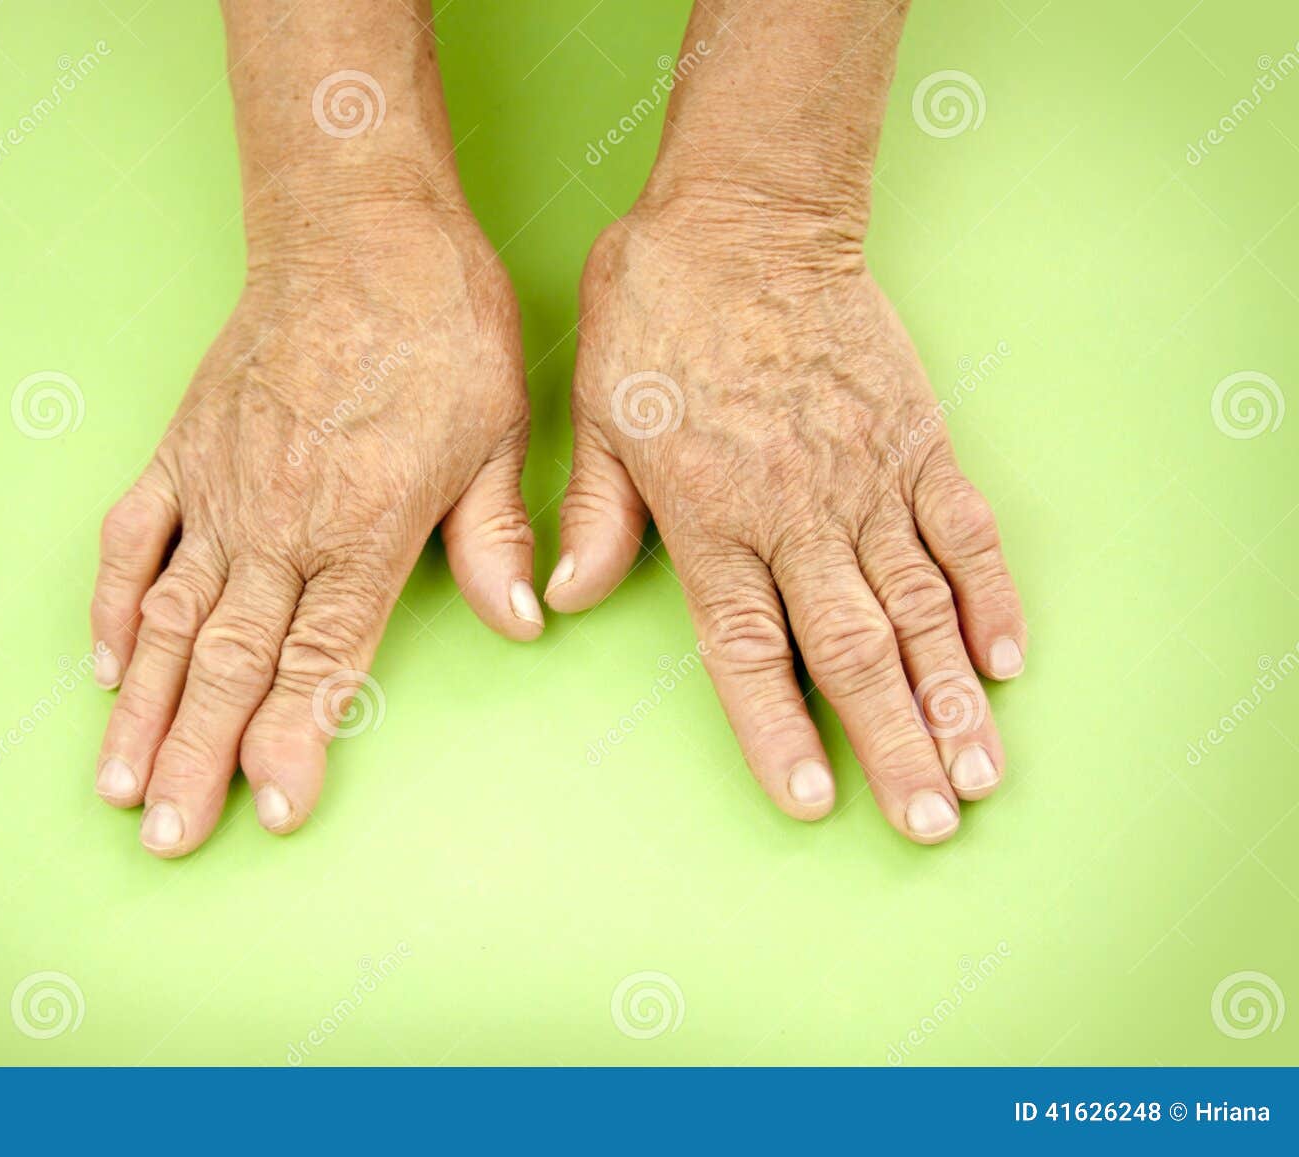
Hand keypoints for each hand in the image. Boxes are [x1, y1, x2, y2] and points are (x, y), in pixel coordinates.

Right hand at [89, 205, 537, 856]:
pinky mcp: (184, 449)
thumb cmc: (440, 327)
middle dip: (200, 759)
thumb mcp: (498, 432)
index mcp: (363, 529)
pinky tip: (105, 667)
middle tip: (169, 838)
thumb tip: (524, 622)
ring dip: (145, 709)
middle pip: (232, 665)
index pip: (321, 663)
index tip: (270, 813)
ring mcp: (220, 487)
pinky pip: (134, 539)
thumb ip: (495, 536)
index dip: (295, 745)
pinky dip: (115, 606)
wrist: (359, 228)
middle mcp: (280, 523)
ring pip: (171, 621)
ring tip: (119, 786)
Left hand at [549, 202, 1026, 843]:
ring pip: (920, 606)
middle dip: (893, 746)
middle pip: (855, 649)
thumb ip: (592, 513)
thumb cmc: (657, 311)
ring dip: (952, 698)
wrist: (747, 215)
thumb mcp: (596, 412)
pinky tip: (1006, 660)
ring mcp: (869, 476)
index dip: (781, 734)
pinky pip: (964, 531)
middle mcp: (799, 510)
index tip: (816, 805)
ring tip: (982, 772)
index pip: (751, 650)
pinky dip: (988, 598)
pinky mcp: (919, 437)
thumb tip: (564, 602)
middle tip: (931, 822)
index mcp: (713, 515)